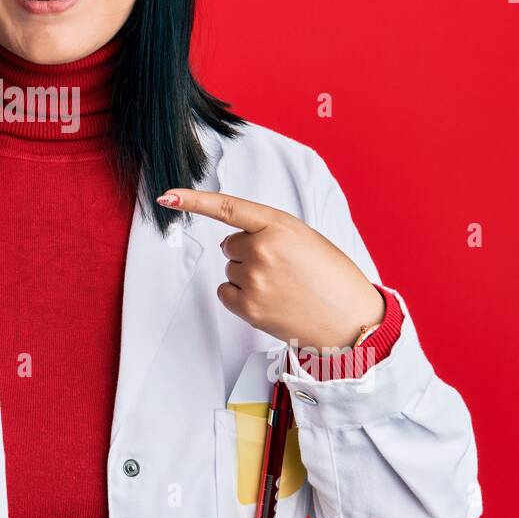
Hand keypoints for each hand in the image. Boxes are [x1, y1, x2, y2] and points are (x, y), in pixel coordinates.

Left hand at [157, 189, 384, 351]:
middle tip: (283, 268)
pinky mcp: (247, 306)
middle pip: (230, 244)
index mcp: (280, 225)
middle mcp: (262, 249)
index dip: (194, 201)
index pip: (229, 207)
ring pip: (230, 269)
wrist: (351, 322)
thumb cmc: (332, 278)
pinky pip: (226, 292)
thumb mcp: (305, 239)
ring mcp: (253, 279)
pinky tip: (270, 301)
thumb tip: (231, 241)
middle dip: (249, 252)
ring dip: (248, 276)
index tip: (168, 195)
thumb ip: (269, 232)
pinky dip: (241, 296)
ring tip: (283, 287)